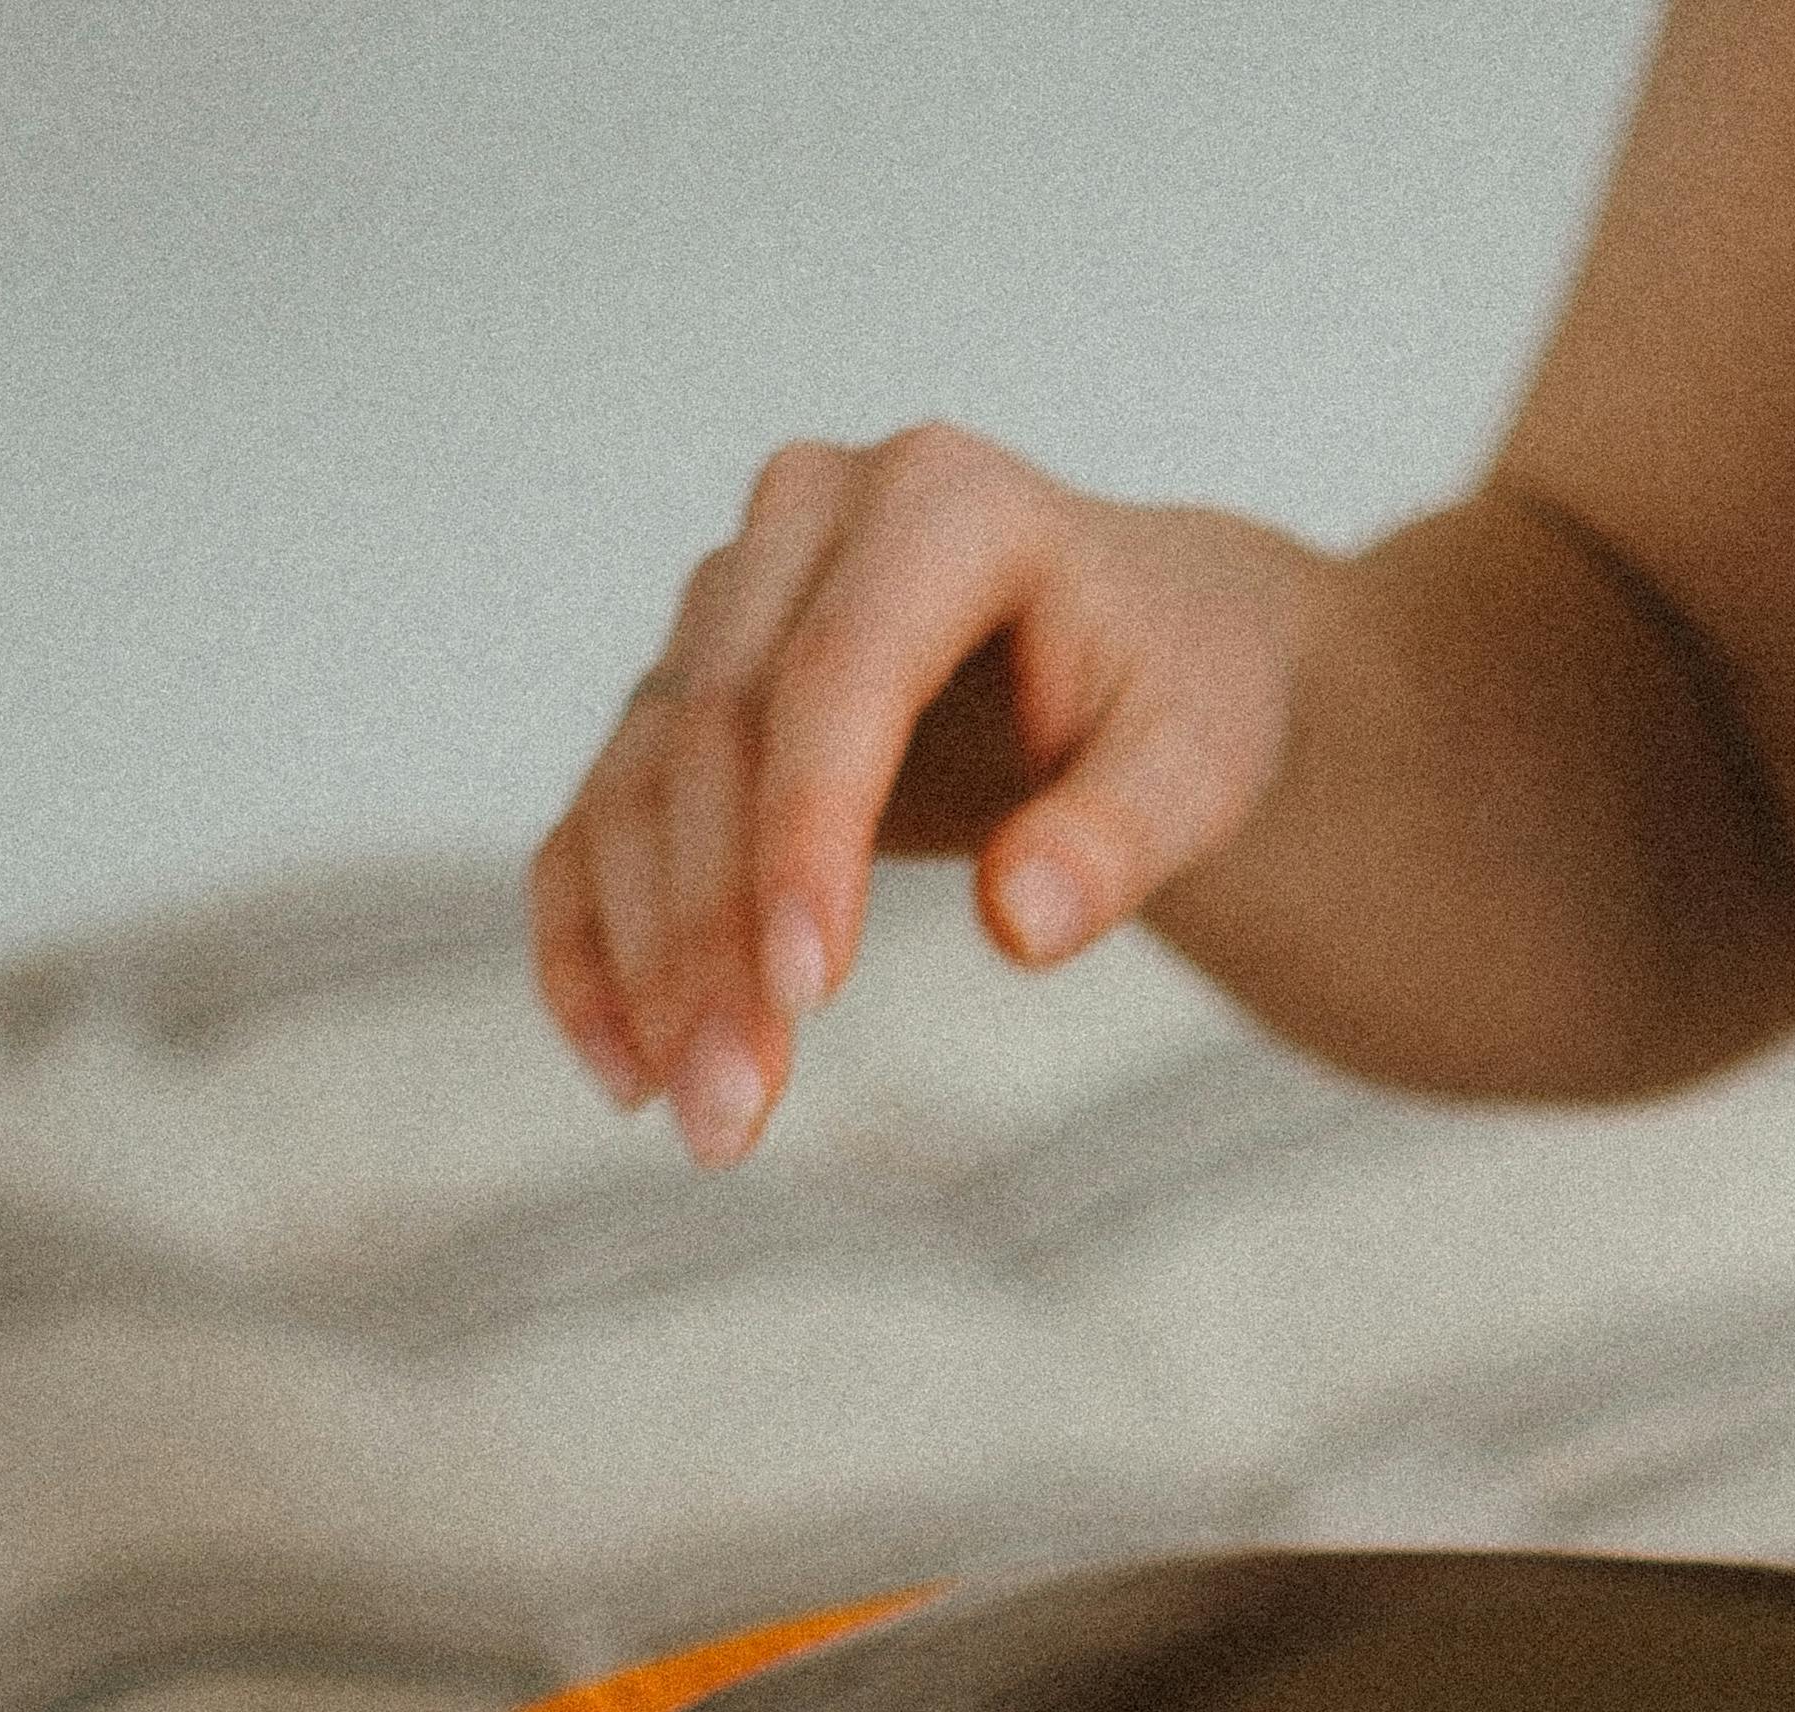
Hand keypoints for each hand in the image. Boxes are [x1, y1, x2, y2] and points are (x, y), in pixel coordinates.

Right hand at [528, 426, 1309, 1163]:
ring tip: (710, 1127)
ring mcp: (727, 599)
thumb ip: (1122, 837)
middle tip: (737, 1116)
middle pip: (718, 736)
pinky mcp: (682, 689)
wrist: (1136, 644)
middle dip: (716, 938)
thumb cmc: (1176, 696)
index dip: (806, 835)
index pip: (836, 677)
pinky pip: (602, 817)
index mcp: (943, 501)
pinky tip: (625, 1073)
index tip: (808, 996)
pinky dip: (593, 945)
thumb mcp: (1201, 762)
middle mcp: (807, 519)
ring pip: (643, 784)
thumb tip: (1023, 925)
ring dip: (653, 966)